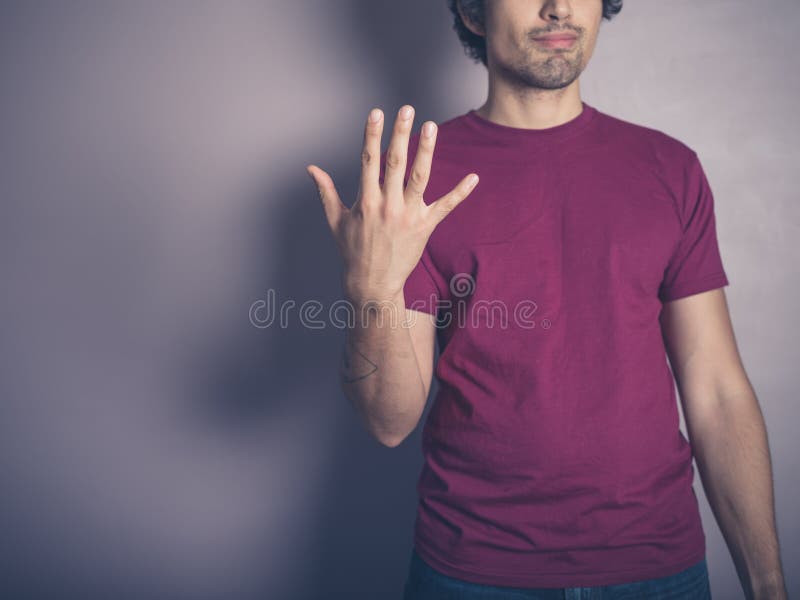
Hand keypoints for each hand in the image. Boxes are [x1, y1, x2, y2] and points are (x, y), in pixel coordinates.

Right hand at [306, 104, 478, 302]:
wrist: (371, 284)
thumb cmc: (352, 251)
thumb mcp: (335, 220)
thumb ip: (326, 191)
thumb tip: (311, 169)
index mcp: (365, 201)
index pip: (368, 160)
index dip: (371, 135)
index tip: (376, 112)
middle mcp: (387, 206)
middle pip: (395, 163)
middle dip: (400, 134)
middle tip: (407, 109)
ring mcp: (408, 216)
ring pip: (420, 178)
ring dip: (426, 151)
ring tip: (431, 127)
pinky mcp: (425, 228)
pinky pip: (446, 207)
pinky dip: (460, 192)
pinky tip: (474, 177)